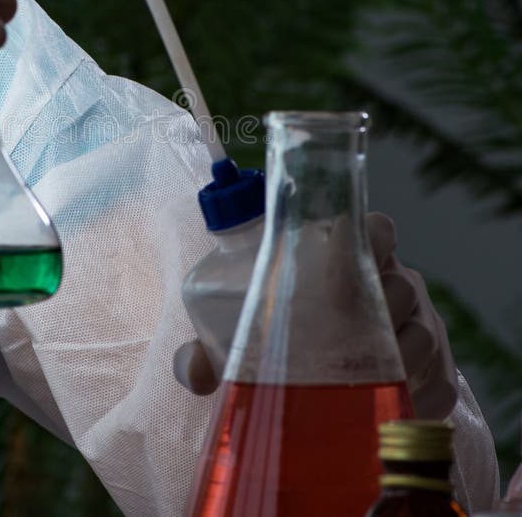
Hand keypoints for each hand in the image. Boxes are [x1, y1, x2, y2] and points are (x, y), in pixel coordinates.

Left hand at [174, 213, 458, 418]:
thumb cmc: (283, 340)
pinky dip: (417, 392)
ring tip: (358, 373)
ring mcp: (419, 325)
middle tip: (343, 330)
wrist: (331, 387)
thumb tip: (191, 370)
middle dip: (376, 305)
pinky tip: (388, 401)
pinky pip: (439, 379)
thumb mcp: (242, 338)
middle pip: (400, 282)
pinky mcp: (436, 369)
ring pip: (421, 331)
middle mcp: (390, 283)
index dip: (371, 236)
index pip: (375, 229)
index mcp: (348, 258)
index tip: (352, 255)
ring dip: (393, 353)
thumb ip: (207, 349)